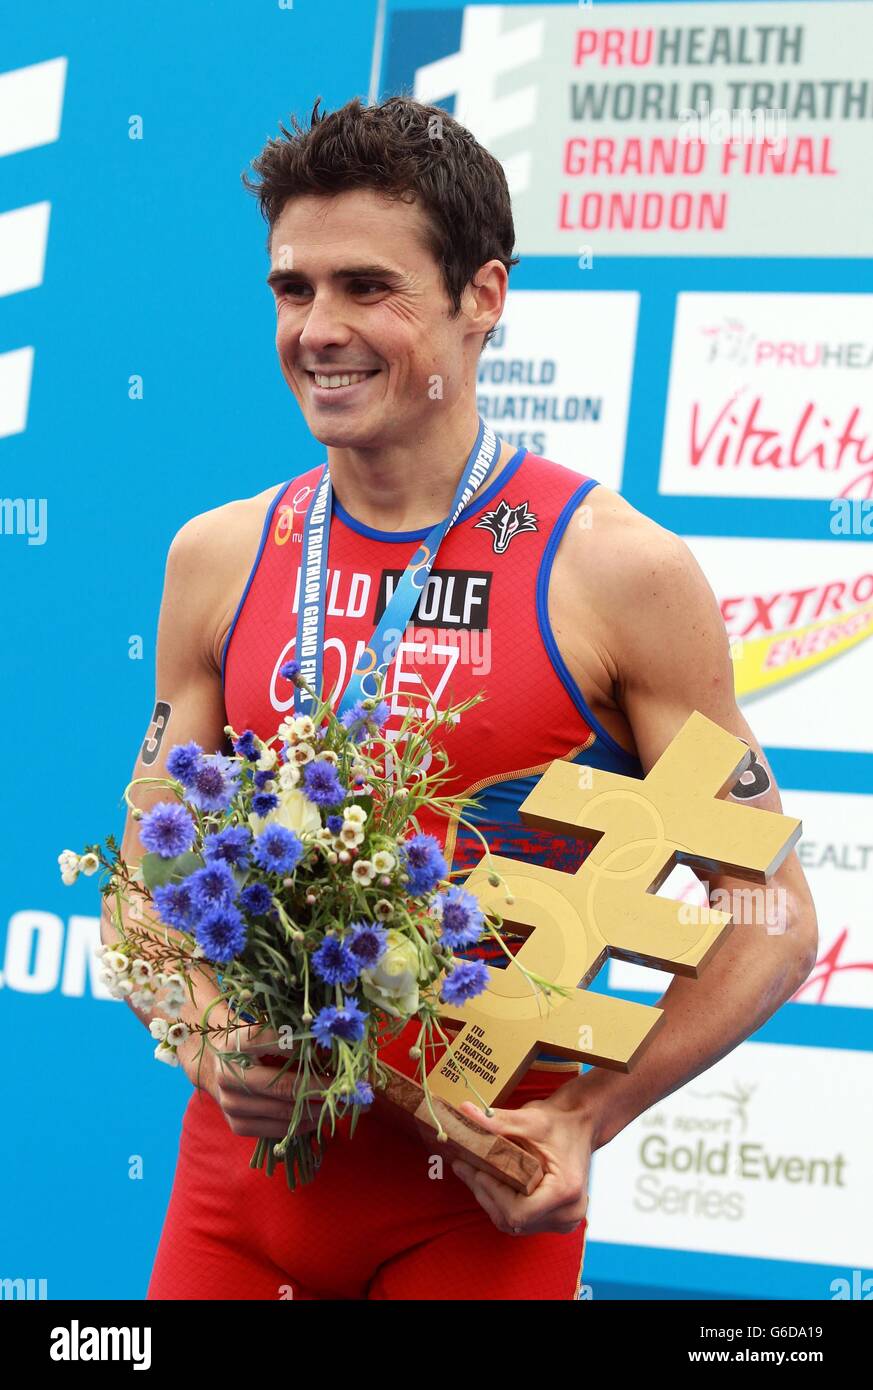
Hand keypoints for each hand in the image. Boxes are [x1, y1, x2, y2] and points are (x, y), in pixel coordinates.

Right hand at [180, 1021, 327, 1140]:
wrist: (213, 1065)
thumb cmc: (251, 1043)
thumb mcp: (265, 1030)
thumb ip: (292, 1035)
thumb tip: (335, 1043)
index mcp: (237, 1043)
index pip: (277, 1043)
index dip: (308, 1047)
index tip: (335, 1050)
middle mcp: (229, 1074)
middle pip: (284, 1086)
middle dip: (321, 1087)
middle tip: (348, 1088)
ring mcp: (231, 1103)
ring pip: (283, 1112)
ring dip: (317, 1109)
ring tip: (341, 1103)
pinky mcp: (236, 1125)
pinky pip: (276, 1130)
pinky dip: (302, 1125)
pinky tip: (320, 1116)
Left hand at [449, 1090, 593, 1236]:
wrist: (581, 1126)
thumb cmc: (560, 1123)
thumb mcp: (530, 1119)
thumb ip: (498, 1120)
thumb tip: (466, 1111)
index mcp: (565, 1192)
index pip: (519, 1211)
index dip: (493, 1193)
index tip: (476, 1170)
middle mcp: (568, 1214)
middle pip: (512, 1220)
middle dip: (484, 1193)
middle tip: (462, 1166)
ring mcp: (563, 1221)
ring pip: (513, 1224)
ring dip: (489, 1199)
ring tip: (471, 1171)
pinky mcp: (556, 1220)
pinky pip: (521, 1221)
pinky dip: (501, 1203)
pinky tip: (488, 1181)